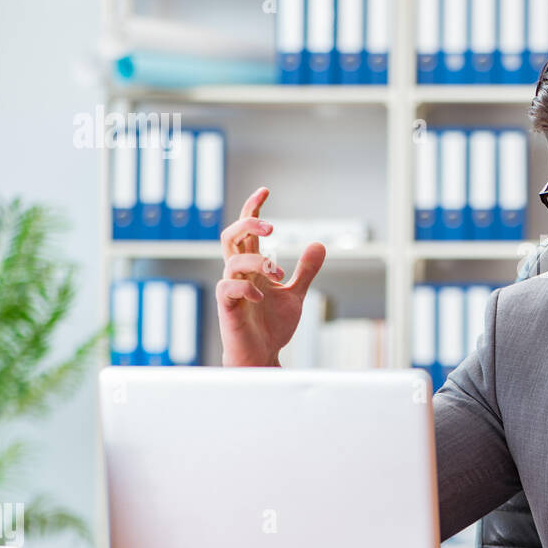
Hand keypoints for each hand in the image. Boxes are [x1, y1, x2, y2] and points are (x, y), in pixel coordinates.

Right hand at [215, 187, 325, 366]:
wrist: (262, 356)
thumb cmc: (272, 326)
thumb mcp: (295, 294)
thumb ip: (305, 270)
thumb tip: (320, 244)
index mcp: (252, 267)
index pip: (247, 231)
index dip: (253, 209)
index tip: (265, 190)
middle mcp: (239, 274)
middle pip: (231, 236)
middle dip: (249, 225)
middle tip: (272, 228)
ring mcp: (231, 290)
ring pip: (231, 260)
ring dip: (257, 261)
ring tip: (278, 274)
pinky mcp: (227, 308)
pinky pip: (227, 288)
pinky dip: (245, 287)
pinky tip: (261, 295)